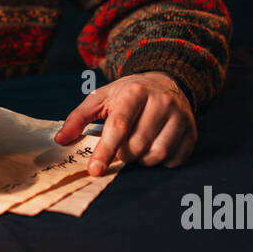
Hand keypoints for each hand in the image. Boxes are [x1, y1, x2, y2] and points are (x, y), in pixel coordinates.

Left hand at [53, 71, 195, 174]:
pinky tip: (153, 148)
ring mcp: (180, 117)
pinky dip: (160, 162)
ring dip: (142, 161)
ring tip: (136, 149)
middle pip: (137, 145)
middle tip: (120, 149)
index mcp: (135, 92)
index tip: (94, 170)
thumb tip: (60, 139)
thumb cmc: (128, 94)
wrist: (166, 81)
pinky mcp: (192, 131)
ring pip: (157, 154)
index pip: (119, 126)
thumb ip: (78, 118)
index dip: (105, 151)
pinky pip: (174, 159)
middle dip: (123, 155)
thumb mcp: (101, 98)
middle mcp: (161, 102)